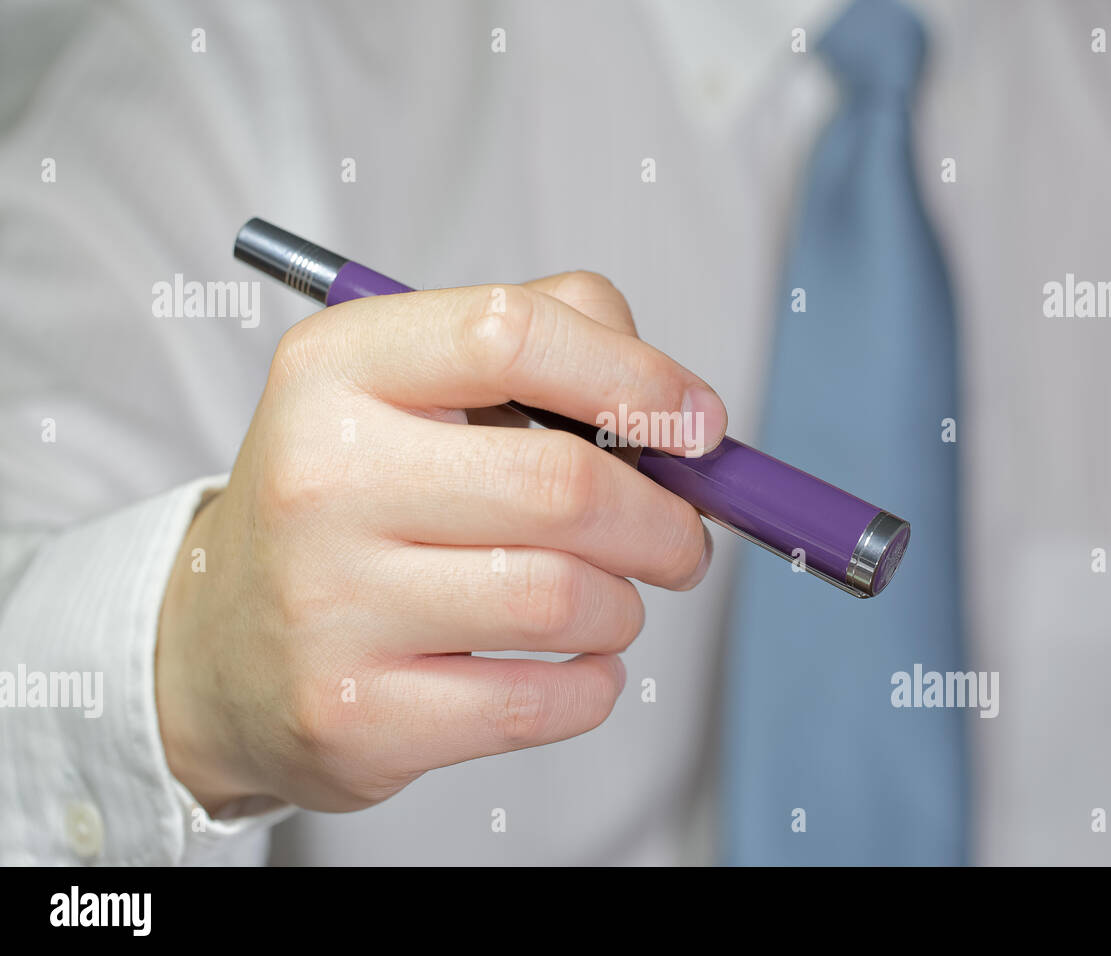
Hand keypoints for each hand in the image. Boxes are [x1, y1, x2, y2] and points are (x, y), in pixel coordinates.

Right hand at [155, 272, 724, 812]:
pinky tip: (578, 666)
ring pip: (562, 599)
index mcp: (336, 368)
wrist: (220, 640)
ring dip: (624, 605)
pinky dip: (593, 685)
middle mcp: (319, 477)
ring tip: (609, 601)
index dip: (636, 378)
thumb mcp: (409, 384)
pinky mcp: (352, 712)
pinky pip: (537, 703)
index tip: (698, 425)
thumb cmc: (356, 497)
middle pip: (564, 485)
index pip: (509, 334)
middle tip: (682, 540)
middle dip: (663, 521)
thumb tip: (676, 405)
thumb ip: (546, 344)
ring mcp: (327, 603)